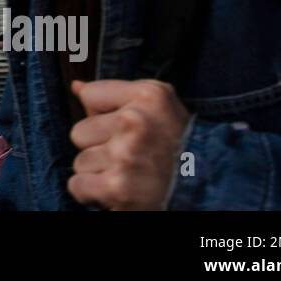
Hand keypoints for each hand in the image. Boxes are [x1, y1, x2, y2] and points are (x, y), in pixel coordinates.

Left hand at [67, 79, 189, 209]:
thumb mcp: (157, 106)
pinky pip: (77, 185)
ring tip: (128, 173)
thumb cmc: (175, 144)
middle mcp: (136, 121)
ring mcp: (126, 155)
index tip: (125, 128)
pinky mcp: (117, 186)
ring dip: (99, 172)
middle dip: (99, 147)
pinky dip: (92, 193)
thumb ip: (114, 94)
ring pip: (80, 161)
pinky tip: (117, 190)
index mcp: (148, 95)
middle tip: (129, 156)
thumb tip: (75, 86)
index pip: (90, 95)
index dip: (103, 115)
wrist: (205, 188)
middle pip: (79, 131)